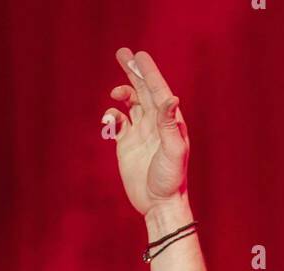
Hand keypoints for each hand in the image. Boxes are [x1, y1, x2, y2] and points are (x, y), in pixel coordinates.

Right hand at [102, 47, 188, 216]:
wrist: (158, 204)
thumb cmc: (171, 180)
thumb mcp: (173, 150)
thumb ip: (169, 123)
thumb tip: (171, 97)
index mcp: (170, 123)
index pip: (158, 91)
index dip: (148, 73)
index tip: (138, 56)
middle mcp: (156, 124)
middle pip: (143, 91)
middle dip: (133, 72)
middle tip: (123, 53)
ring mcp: (141, 133)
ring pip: (130, 104)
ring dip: (122, 93)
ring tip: (115, 94)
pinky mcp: (127, 144)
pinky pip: (118, 122)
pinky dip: (112, 117)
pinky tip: (110, 121)